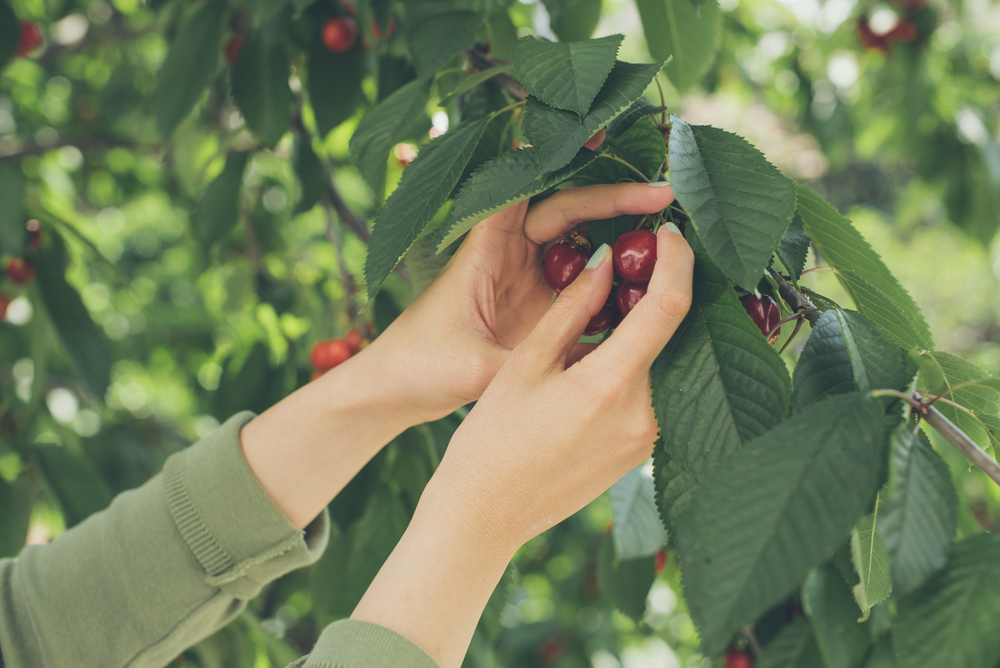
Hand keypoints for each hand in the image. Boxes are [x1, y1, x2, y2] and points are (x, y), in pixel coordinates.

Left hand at [364, 179, 676, 424]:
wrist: (394, 393)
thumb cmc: (419, 368)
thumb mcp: (478, 367)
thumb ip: (533, 362)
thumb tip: (593, 361)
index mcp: (485, 248)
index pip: (528, 192)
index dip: (565, 163)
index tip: (603, 140)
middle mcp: (509, 254)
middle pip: (568, 211)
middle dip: (616, 201)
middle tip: (667, 196)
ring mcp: (527, 280)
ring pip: (581, 246)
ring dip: (619, 241)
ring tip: (670, 238)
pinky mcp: (538, 309)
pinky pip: (583, 286)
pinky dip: (612, 283)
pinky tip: (648, 287)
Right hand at [425, 223, 694, 547]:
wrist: (486, 513)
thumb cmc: (493, 438)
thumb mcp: (526, 362)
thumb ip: (573, 307)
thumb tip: (607, 262)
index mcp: (611, 385)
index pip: (668, 306)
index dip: (676, 261)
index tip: (668, 234)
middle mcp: (644, 415)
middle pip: (674, 334)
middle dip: (662, 290)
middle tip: (641, 258)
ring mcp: (648, 439)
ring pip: (666, 363)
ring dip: (651, 328)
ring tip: (619, 300)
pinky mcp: (642, 454)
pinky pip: (656, 393)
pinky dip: (642, 362)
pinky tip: (611, 348)